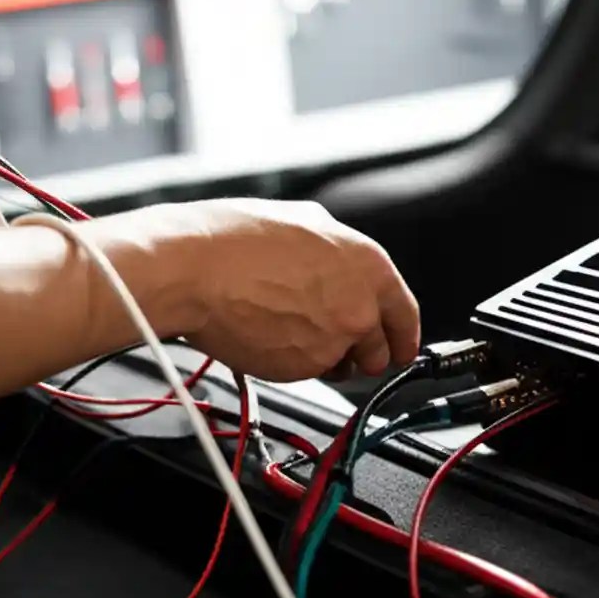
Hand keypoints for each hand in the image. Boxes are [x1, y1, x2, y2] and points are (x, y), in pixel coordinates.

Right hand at [176, 198, 420, 381]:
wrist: (194, 271)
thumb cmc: (234, 241)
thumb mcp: (303, 223)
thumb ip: (338, 252)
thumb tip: (343, 265)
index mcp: (368, 263)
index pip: (405, 315)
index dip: (402, 336)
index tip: (400, 348)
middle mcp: (360, 305)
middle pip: (380, 351)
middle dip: (360, 352)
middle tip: (329, 340)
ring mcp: (335, 340)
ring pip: (343, 366)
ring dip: (326, 359)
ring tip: (287, 328)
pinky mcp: (304, 367)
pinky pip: (309, 374)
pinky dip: (294, 364)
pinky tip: (269, 335)